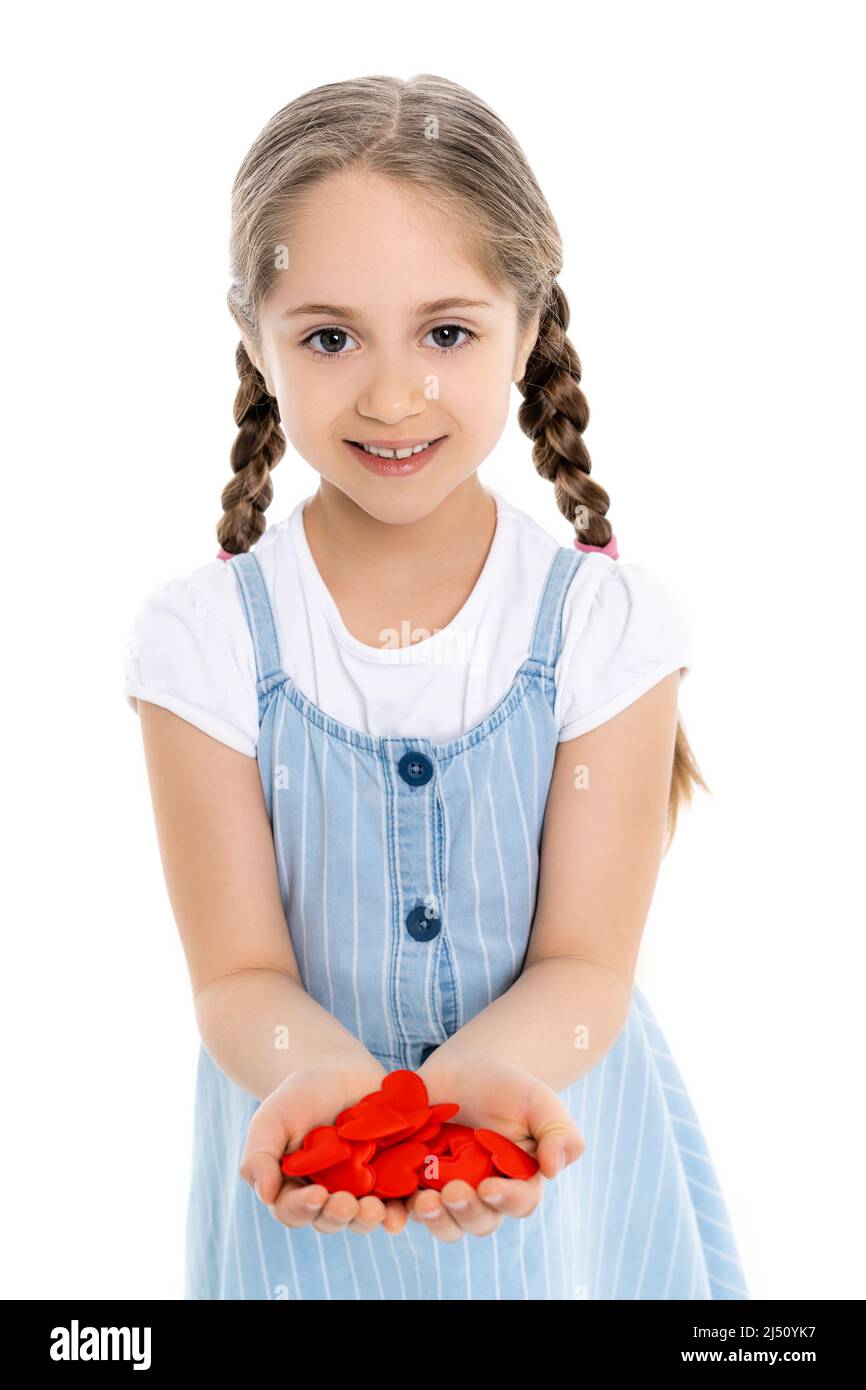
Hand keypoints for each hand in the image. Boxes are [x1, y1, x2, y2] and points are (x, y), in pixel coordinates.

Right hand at [239, 1051, 411, 1237]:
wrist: (339, 1070)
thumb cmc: (298, 1096)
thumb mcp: (271, 1120)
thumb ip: (261, 1156)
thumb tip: (265, 1194)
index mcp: (293, 1189)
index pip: (294, 1210)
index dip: (303, 1208)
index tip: (315, 1194)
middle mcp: (326, 1196)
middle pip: (331, 1219)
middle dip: (339, 1215)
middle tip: (347, 1203)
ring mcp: (359, 1189)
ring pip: (362, 1217)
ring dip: (369, 1219)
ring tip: (377, 1209)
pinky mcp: (389, 1177)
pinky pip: (396, 1199)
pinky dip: (400, 1208)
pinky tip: (404, 1207)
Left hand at [403, 1048, 584, 1242]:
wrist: (462, 1068)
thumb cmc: (506, 1085)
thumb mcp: (538, 1100)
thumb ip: (557, 1131)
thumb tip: (555, 1169)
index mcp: (520, 1180)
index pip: (520, 1202)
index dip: (506, 1200)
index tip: (488, 1187)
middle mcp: (485, 1196)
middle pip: (480, 1221)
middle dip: (465, 1212)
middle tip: (451, 1191)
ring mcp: (449, 1191)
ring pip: (445, 1223)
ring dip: (435, 1219)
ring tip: (423, 1200)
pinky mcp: (416, 1182)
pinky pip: (407, 1208)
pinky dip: (400, 1213)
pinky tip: (393, 1206)